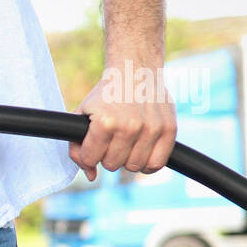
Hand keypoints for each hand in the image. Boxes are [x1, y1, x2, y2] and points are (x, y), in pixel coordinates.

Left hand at [69, 65, 176, 180]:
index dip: (89, 152)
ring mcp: (152, 129)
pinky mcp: (170, 130)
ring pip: (134, 167)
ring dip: (127, 159)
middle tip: (111, 138)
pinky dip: (147, 164)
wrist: (135, 70)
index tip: (93, 141)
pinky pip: (156, 164)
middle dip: (107, 155)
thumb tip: (91, 176)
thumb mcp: (82, 114)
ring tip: (126, 142)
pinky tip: (141, 151)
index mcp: (105, 122)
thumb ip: (77, 147)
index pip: (90, 159)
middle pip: (112, 165)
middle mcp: (130, 126)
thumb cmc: (106, 95)